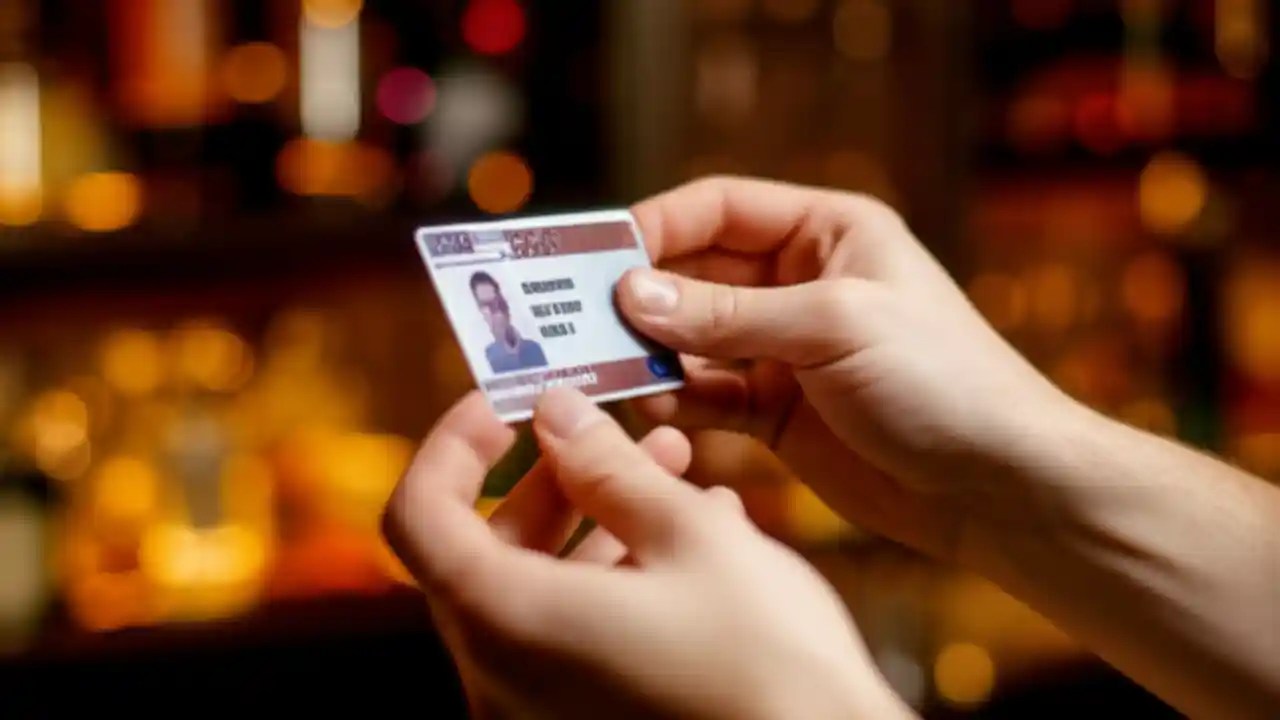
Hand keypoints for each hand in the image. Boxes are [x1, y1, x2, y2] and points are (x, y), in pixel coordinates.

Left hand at [382, 389, 911, 719]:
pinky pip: (572, 630)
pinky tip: (690, 529)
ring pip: (538, 586)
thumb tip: (556, 411)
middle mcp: (501, 677)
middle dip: (550, 475)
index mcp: (506, 624)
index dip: (452, 444)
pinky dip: (611, 574)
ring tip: (670, 462)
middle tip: (603, 424)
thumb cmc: (767, 662)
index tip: (504, 404)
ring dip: (594, 517)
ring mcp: (539, 708)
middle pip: (482, 548)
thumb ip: (606, 465)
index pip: (418, 513)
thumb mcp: (690, 537)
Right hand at [620, 176, 1077, 565]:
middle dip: (639, 297)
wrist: (1000, 486)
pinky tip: (644, 406)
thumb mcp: (832, 326)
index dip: (657, 227)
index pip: (720, 209)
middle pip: (695, 276)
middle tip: (574, 317)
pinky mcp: (777, 413)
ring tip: (596, 367)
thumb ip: (728, 315)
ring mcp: (785, 351)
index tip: (598, 258)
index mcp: (828, 233)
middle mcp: (800, 284)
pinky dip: (673, 400)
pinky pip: (707, 395)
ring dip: (647, 352)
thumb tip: (631, 294)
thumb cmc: (942, 380)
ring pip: (692, 341)